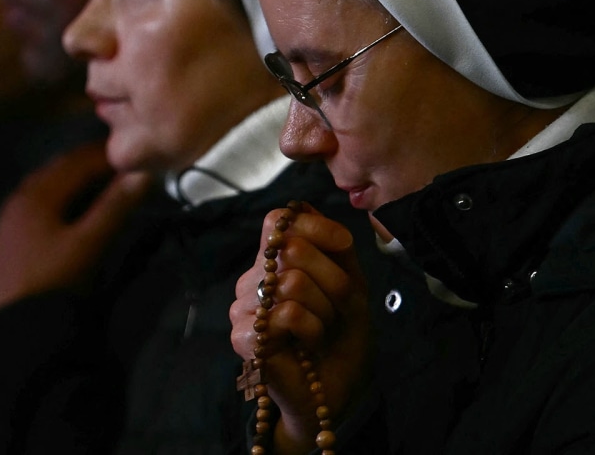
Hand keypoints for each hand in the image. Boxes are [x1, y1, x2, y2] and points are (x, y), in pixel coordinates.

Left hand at [0, 142, 150, 313]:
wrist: (10, 332)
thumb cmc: (52, 285)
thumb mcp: (89, 246)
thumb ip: (115, 208)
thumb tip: (143, 173)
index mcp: (37, 194)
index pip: (79, 160)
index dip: (111, 155)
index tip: (140, 154)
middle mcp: (20, 197)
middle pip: (62, 167)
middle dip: (95, 163)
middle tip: (129, 167)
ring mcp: (12, 216)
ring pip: (51, 183)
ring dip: (80, 179)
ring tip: (110, 185)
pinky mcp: (12, 236)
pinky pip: (43, 201)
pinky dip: (66, 196)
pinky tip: (80, 209)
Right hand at [229, 204, 371, 453]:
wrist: (338, 386)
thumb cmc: (341, 333)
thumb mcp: (351, 282)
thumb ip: (334, 245)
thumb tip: (304, 207)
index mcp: (274, 260)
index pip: (279, 219)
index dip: (315, 225)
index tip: (343, 244)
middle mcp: (253, 278)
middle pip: (293, 248)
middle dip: (333, 279)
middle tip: (336, 308)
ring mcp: (243, 307)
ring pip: (293, 281)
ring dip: (325, 309)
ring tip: (321, 329)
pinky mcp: (244, 337)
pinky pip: (286, 314)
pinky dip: (312, 329)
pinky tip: (308, 345)